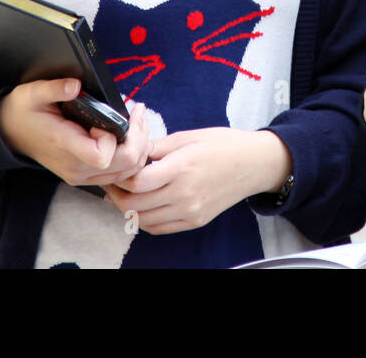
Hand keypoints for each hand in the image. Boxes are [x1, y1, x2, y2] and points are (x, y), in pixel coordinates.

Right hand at [0, 77, 150, 186]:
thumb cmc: (23, 111)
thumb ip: (55, 88)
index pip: (103, 156)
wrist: (10, 133)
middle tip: (138, 112)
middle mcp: (76, 168)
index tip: (108, 118)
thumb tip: (76, 85)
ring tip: (137, 120)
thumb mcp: (33, 93)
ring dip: (139, 146)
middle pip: (125, 165)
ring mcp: (82, 175)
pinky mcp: (86, 176)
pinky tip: (128, 134)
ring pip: (127, 172)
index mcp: (64, 146)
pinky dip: (132, 156)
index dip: (113, 136)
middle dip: (139, 137)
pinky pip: (120, 174)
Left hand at [102, 128, 290, 234]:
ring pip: (144, 220)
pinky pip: (160, 228)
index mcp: (182, 167)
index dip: (120, 177)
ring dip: (127, 209)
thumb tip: (132, 153)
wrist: (254, 164)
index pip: (138, 182)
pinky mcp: (195, 220)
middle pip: (136, 204)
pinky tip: (141, 207)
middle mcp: (185, 193)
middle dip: (116, 195)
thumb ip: (157, 146)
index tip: (114, 169)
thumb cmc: (223, 144)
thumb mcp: (188, 136)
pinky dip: (144, 220)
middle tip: (110, 183)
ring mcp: (190, 210)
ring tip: (122, 194)